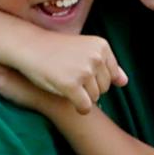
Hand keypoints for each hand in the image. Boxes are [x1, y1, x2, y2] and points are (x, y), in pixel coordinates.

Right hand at [14, 34, 128, 113]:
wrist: (28, 47)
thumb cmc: (56, 50)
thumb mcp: (85, 50)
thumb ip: (107, 65)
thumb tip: (125, 82)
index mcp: (102, 46)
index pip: (112, 75)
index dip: (95, 78)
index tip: (78, 70)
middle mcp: (96, 57)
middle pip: (105, 88)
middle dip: (90, 88)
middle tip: (70, 77)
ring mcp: (84, 71)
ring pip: (95, 98)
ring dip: (82, 96)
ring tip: (65, 83)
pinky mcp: (71, 85)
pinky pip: (85, 106)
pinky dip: (79, 108)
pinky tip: (69, 99)